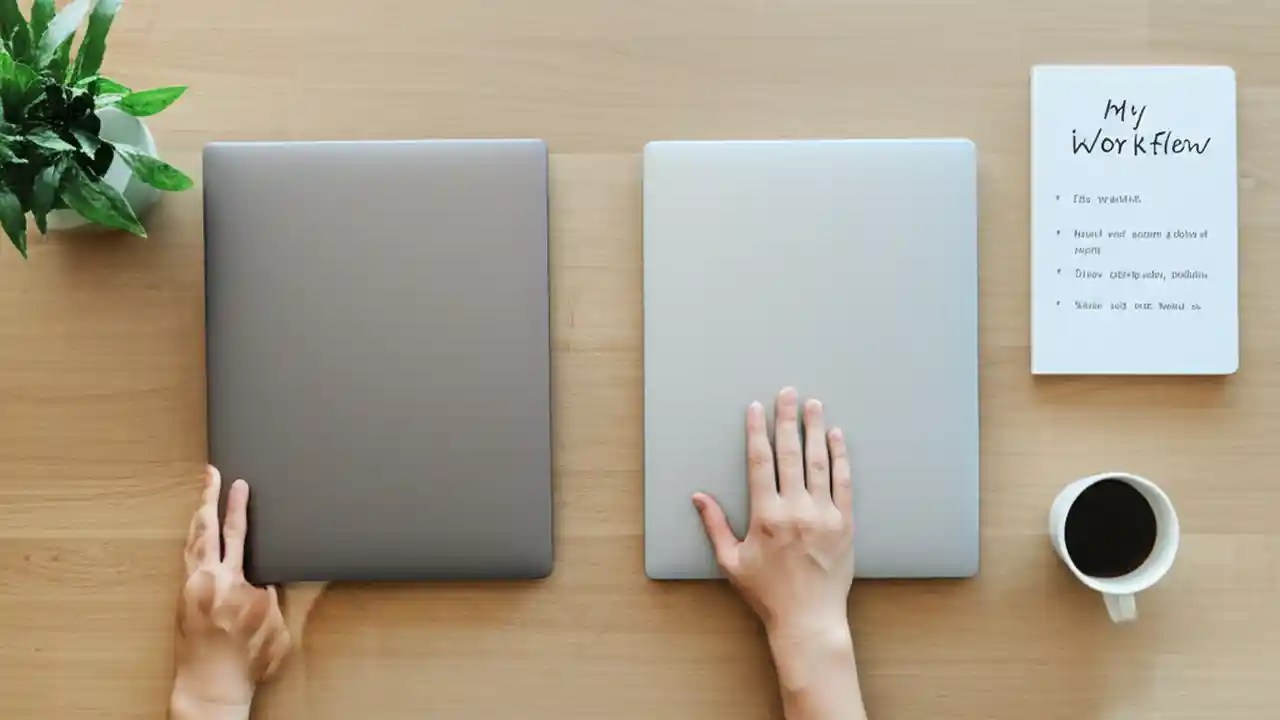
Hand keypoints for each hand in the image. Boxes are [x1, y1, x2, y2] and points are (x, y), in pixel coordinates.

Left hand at [171, 466, 290, 718]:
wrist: (210, 687)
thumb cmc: (247, 662)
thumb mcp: (274, 625)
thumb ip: (270, 596)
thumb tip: (264, 578)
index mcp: (234, 583)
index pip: (238, 534)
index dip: (238, 507)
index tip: (240, 485)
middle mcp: (207, 580)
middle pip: (208, 529)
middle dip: (210, 498)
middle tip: (212, 474)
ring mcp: (191, 588)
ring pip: (193, 541)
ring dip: (198, 515)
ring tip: (202, 495)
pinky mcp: (183, 598)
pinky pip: (187, 558)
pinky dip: (193, 539)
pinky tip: (196, 534)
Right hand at [692, 387, 854, 637]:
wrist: (809, 619)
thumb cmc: (766, 594)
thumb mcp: (731, 561)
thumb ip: (714, 525)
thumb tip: (698, 496)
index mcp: (765, 516)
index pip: (760, 462)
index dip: (757, 431)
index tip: (756, 408)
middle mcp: (795, 510)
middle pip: (790, 453)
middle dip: (788, 419)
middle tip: (787, 392)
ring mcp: (823, 515)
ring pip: (818, 462)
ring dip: (816, 430)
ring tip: (814, 404)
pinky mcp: (844, 524)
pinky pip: (843, 482)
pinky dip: (840, 457)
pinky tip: (836, 437)